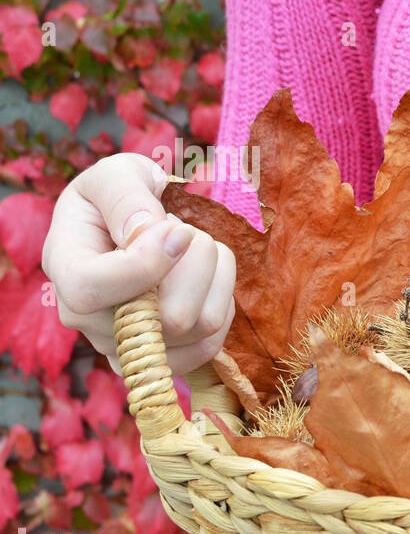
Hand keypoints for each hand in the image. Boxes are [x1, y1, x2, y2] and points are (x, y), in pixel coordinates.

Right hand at [41, 152, 235, 374]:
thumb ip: (124, 195)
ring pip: (199, 327)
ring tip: (195, 250)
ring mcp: (123, 344)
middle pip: (166, 317)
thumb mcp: (115, 174)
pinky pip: (209, 345)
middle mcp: (87, 319)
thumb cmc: (120, 196)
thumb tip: (146, 231)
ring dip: (214, 277)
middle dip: (196, 262)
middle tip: (187, 231)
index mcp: (64, 267)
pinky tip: (206, 280)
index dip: (147, 263)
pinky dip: (221, 304)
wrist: (130, 224)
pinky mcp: (159, 358)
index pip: (92, 289)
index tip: (179, 230)